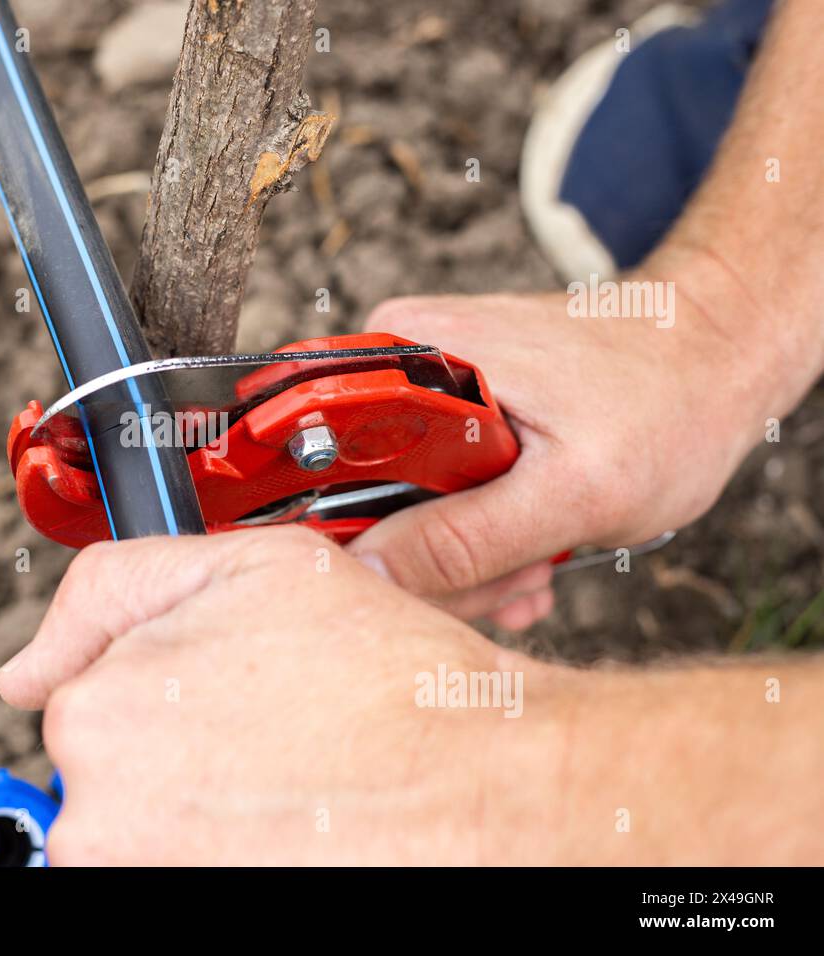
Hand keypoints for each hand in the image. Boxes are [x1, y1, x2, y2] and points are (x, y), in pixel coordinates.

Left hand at [0, 526, 578, 864]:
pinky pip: (178, 866)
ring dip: (199, 806)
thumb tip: (21, 667)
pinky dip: (218, 850)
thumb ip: (111, 588)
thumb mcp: (249, 570)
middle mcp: (99, 816)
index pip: (85, 694)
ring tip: (286, 781)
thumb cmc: (390, 684)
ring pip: (144, 827)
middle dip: (177, 746)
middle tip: (269, 734)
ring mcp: (142, 878)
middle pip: (111, 768)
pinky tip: (281, 825)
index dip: (166, 678)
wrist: (491, 790)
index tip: (227, 688)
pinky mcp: (182, 914)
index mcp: (96, 714)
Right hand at [352, 268, 770, 627]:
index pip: (322, 456)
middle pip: (361, 495)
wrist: (719, 359)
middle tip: (516, 582)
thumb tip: (369, 572)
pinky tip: (532, 559)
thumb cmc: (669, 401)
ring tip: (537, 570)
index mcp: (409, 355)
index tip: (420, 583)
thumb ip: (468, 538)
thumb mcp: (574, 491)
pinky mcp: (452, 414)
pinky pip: (435, 495)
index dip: (354, 535)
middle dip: (437, 562)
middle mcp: (403, 362)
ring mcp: (427, 389)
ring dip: (470, 560)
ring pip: (401, 507)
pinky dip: (482, 538)